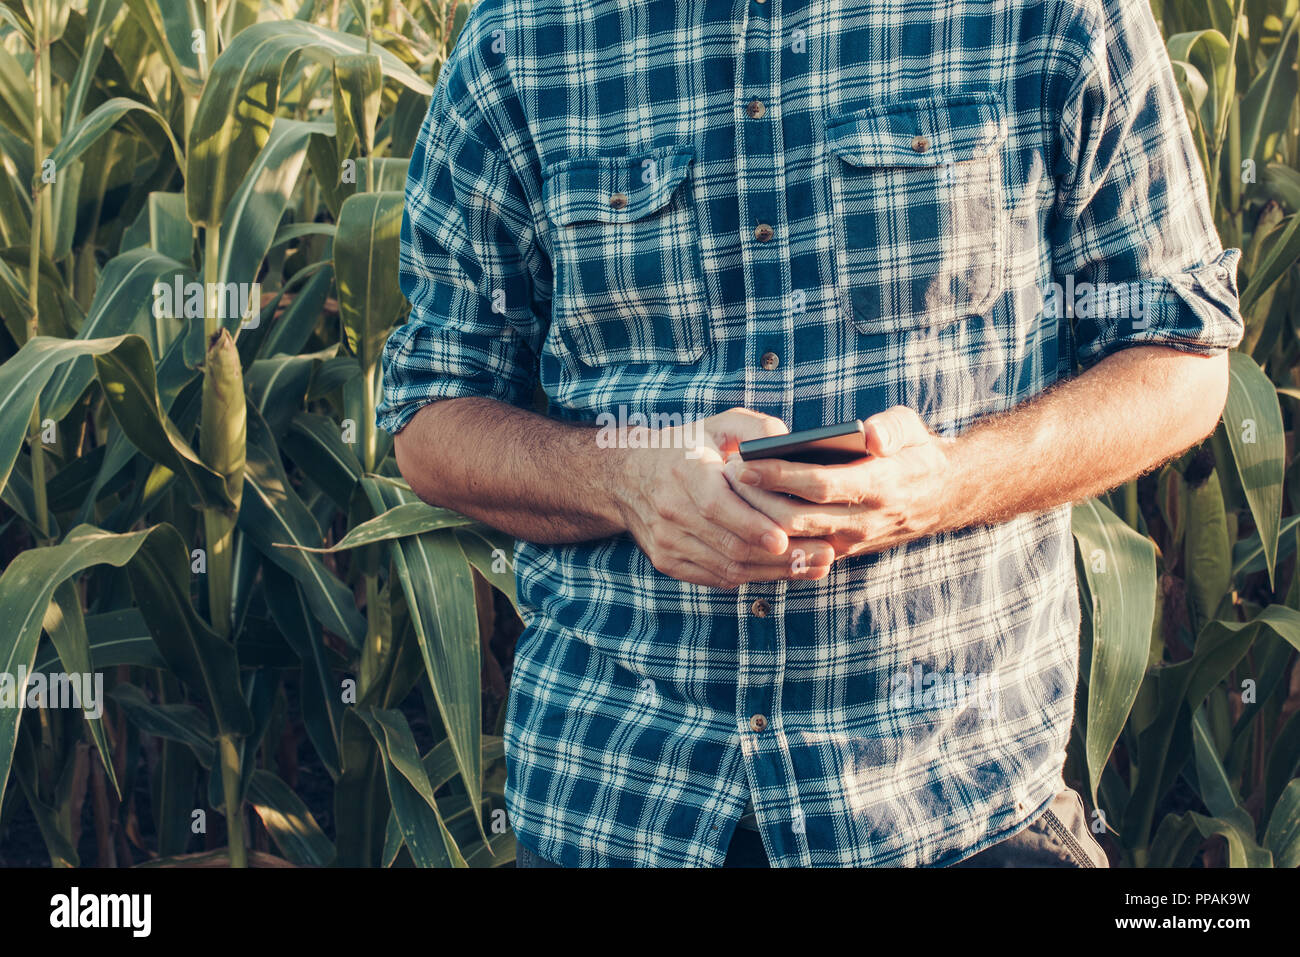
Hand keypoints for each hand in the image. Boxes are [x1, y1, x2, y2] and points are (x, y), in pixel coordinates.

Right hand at [612, 408, 835, 587]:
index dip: (751, 524)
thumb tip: (792, 442)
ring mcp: (667, 541)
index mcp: (683, 471)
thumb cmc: (685, 448)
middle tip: (823, 554)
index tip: (783, 538)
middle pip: (729, 544)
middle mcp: (670, 510)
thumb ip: (757, 428)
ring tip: (814, 566)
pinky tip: (782, 571)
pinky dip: (752, 577)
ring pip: (726, 567)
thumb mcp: (718, 425)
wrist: (627, 477)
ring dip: (774, 572)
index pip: (716, 506)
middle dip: (781, 556)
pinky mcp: (667, 561)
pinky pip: (716, 577)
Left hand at [721, 406, 956, 558]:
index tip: (744, 463)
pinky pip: (800, 548)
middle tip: (724, 479)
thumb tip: (871, 435)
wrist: (941, 497)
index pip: (821, 484)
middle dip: (757, 500)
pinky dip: (771, 534)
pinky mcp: (842, 550)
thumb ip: (892, 428)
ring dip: (758, 519)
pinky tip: (744, 514)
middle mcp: (864, 520)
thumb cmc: (915, 452)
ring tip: (727, 494)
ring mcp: (852, 541)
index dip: (779, 476)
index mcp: (880, 485)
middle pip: (798, 517)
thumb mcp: (912, 428)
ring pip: (795, 538)